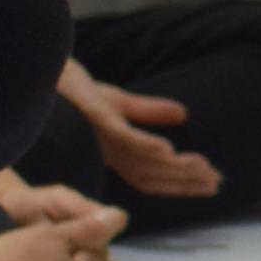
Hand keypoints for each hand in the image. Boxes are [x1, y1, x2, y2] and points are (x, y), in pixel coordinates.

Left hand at [63, 63, 220, 200]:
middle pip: (153, 173)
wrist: (45, 77)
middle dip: (186, 180)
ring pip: (143, 159)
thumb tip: (183, 114)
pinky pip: (122, 136)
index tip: (211, 183)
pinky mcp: (97, 117)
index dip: (182, 182)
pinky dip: (146, 145)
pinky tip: (167, 149)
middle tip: (216, 182)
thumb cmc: (78, 92)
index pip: (154, 175)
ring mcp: (102, 138)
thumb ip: (150, 111)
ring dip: (174, 167)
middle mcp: (109, 152)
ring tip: (202, 168)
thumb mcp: (119, 101)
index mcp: (114, 153)